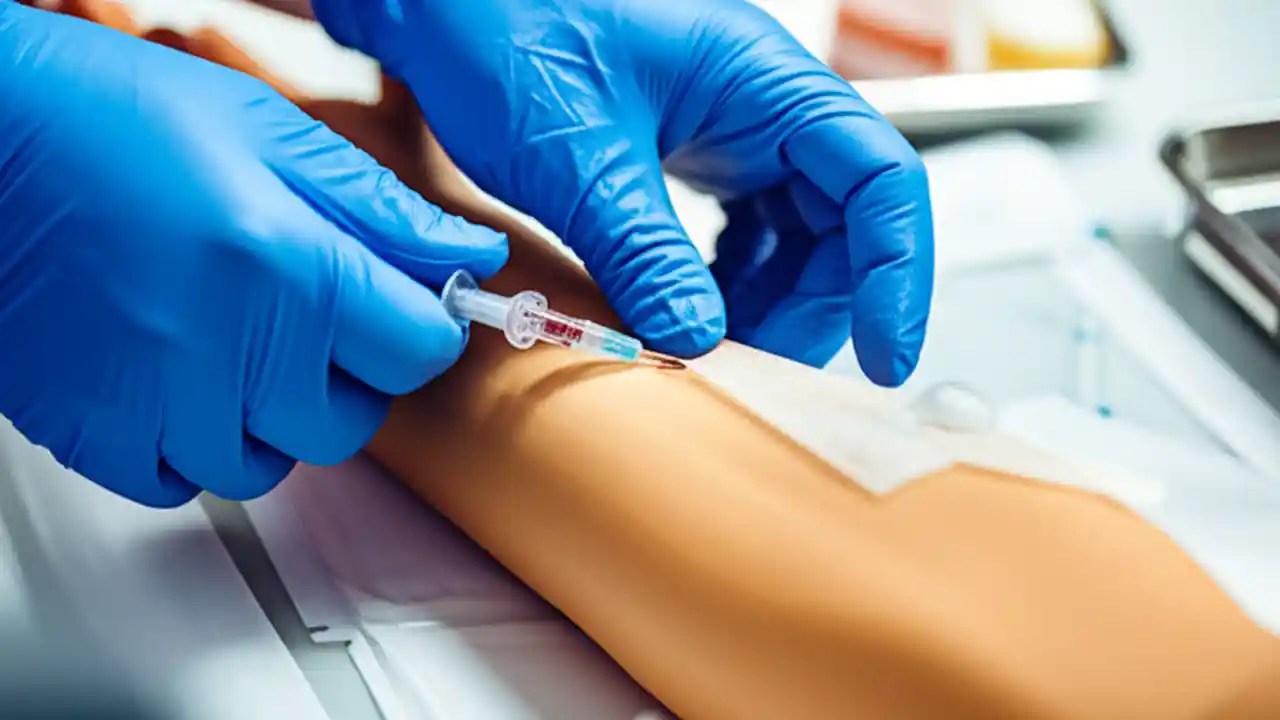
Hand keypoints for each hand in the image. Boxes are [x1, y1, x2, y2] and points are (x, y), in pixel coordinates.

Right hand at [0, 4, 506, 505]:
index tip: (403, 309)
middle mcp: (226, 347)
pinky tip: (175, 377)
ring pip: (267, 463)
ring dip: (267, 416)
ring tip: (229, 341)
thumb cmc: (108, 117)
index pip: (417, 350)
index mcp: (286, 264)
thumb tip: (469, 258)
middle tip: (304, 316)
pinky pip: (179, 481)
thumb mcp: (270, 135)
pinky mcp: (91, 431)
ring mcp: (154, 400)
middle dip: (346, 375)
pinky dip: (189, 442)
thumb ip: (381, 211)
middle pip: (348, 422)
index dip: (420, 326)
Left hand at [311, 0, 932, 383]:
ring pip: (793, 232)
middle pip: (842, 220)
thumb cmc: (498, 26)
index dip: (896, 273)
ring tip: (721, 353)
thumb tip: (696, 341)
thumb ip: (642, 251)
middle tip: (764, 370)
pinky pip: (739, 230)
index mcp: (761, 79)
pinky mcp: (688, 151)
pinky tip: (692, 315)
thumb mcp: (576, 156)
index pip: (878, 178)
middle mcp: (759, 102)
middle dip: (818, 304)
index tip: (882, 358)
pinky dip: (726, 282)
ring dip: (770, 302)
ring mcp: (725, 126)